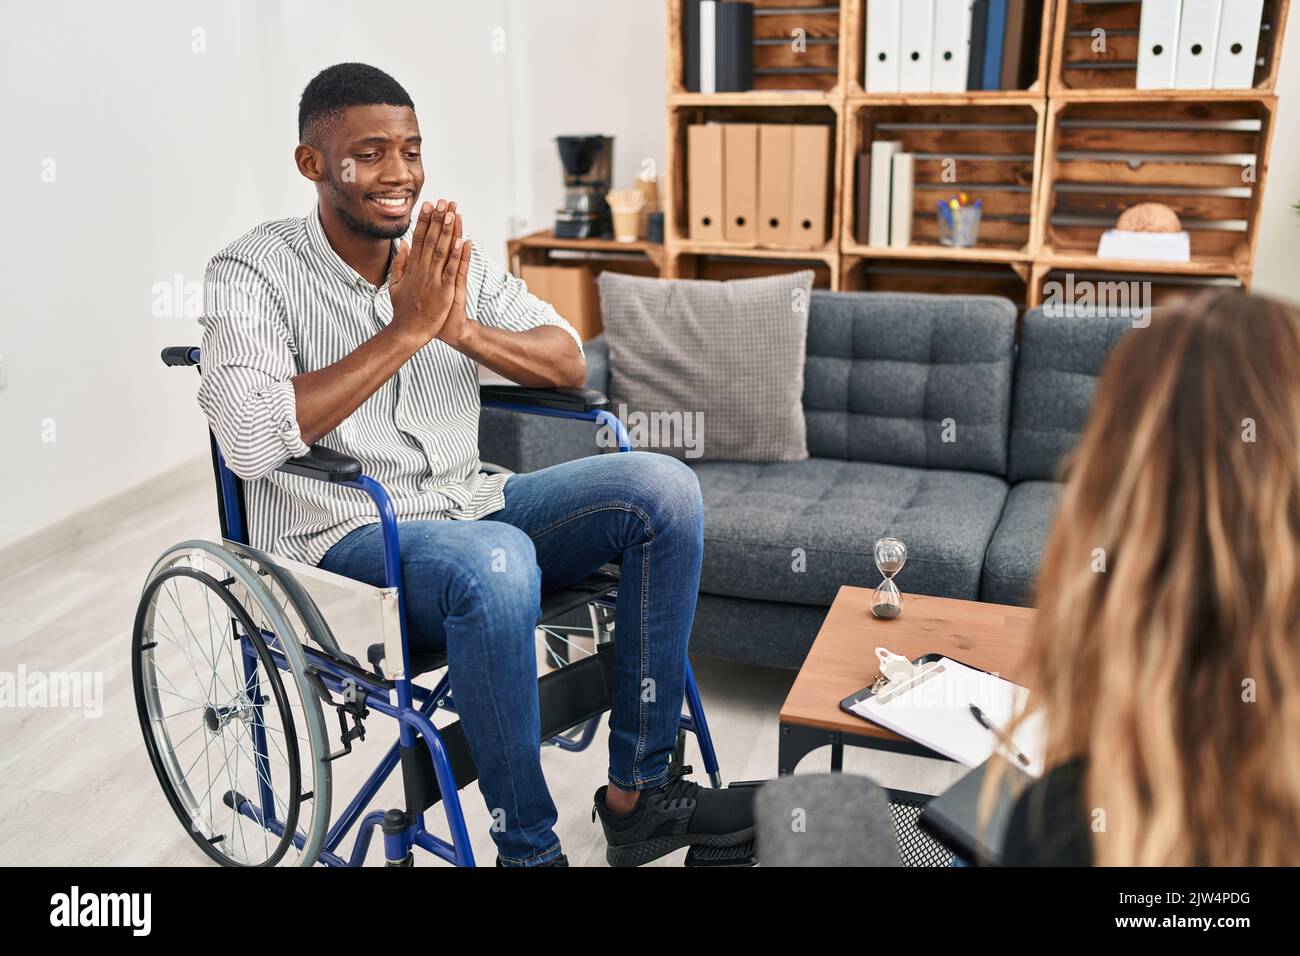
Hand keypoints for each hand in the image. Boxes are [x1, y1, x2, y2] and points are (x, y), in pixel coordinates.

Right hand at [389, 199, 470, 345]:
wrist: (408, 332)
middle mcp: (422, 270)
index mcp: (411, 268)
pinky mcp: (444, 291)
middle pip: (431, 240)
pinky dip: (458, 255)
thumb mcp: (395, 284)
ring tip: (453, 213)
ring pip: (442, 250)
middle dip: (437, 219)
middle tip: (444, 201)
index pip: (418, 238)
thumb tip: (403, 244)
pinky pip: (452, 270)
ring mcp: (433, 280)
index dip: (424, 221)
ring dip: (448, 231)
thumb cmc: (403, 310)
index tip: (429, 205)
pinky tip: (463, 240)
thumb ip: (399, 264)